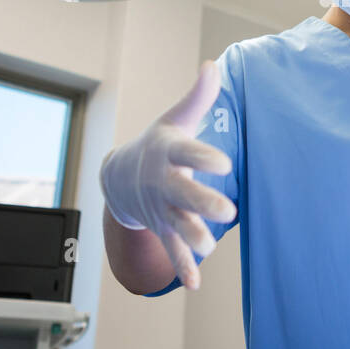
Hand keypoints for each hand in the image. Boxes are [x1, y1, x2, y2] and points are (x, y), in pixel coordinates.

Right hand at [100, 62, 236, 288]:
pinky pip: (171, 249)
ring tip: (209, 246)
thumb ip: (198, 97)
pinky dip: (181, 267)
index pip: (186, 154)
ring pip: (176, 225)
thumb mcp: (176, 118)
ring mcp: (161, 208)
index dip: (203, 158)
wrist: (121, 175)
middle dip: (201, 203)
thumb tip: (213, 65)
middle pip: (182, 194)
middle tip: (228, 210)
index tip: (224, 162)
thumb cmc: (160, 143)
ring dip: (191, 238)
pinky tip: (195, 284)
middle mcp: (163, 183)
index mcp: (169, 153)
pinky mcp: (162, 228)